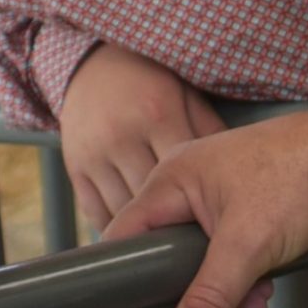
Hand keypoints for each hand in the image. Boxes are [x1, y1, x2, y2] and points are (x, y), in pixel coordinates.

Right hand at [60, 43, 227, 233]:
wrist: (94, 65)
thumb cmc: (152, 83)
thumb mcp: (187, 97)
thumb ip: (208, 133)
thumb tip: (234, 175)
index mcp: (157, 115)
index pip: (183, 175)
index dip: (199, 203)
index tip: (214, 221)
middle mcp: (121, 136)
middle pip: (151, 200)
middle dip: (171, 222)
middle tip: (191, 242)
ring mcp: (93, 153)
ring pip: (121, 213)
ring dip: (143, 233)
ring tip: (164, 241)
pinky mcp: (73, 168)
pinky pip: (95, 213)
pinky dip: (117, 228)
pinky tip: (135, 234)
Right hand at [102, 108, 307, 307]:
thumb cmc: (301, 177)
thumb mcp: (248, 246)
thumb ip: (208, 299)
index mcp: (171, 179)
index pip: (124, 237)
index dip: (129, 280)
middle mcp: (187, 181)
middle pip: (162, 252)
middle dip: (192, 292)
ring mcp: (216, 192)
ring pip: (199, 256)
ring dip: (223, 287)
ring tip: (251, 302)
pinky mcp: (244, 203)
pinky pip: (226, 247)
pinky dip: (242, 271)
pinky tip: (263, 286)